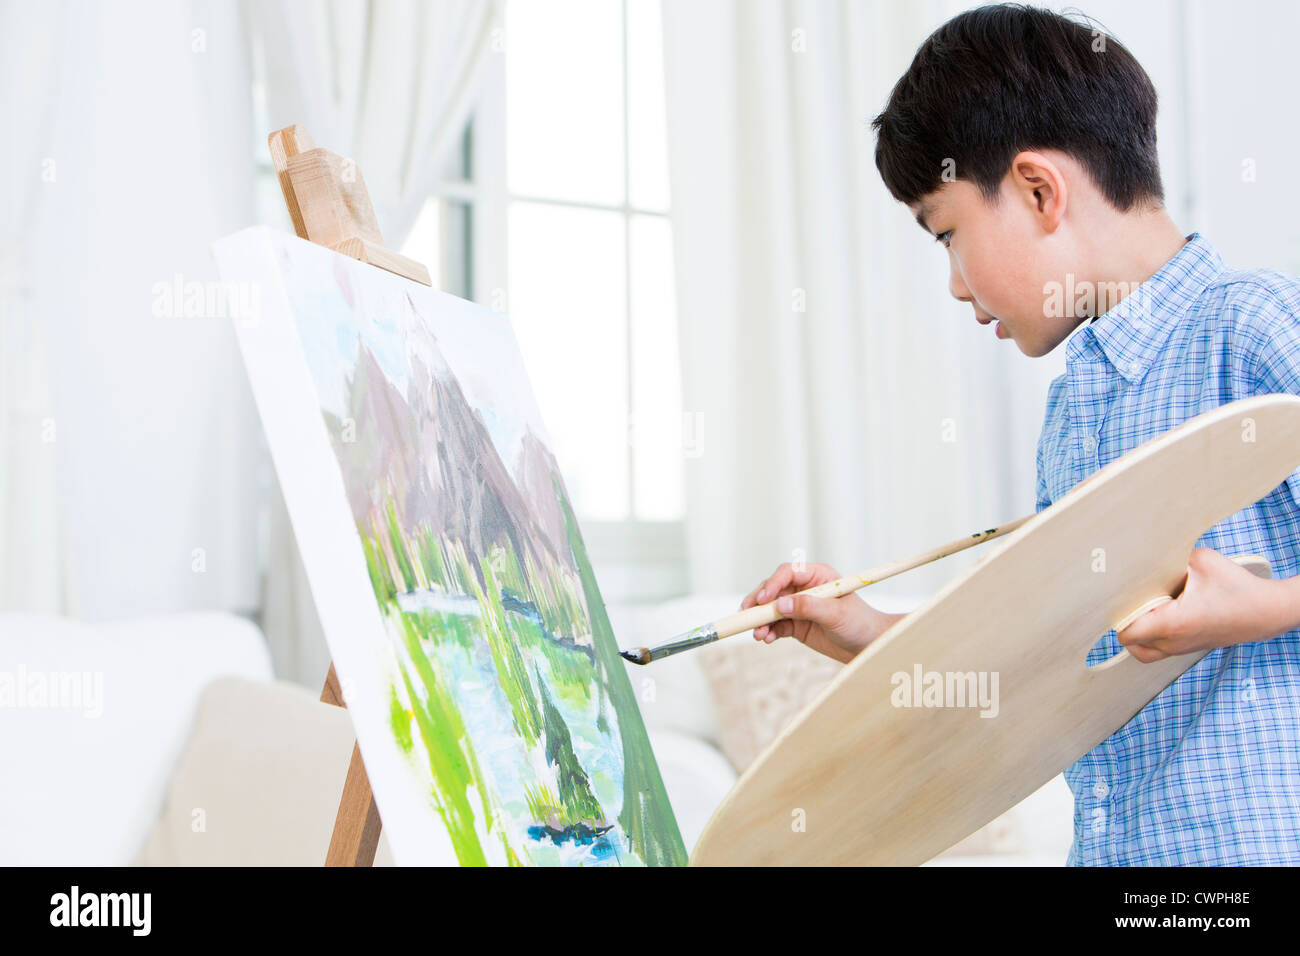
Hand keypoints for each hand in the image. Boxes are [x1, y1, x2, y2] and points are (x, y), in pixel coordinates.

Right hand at [739, 562, 903, 662]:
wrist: (869, 646)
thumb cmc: (860, 623)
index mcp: (817, 576)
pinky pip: (776, 625)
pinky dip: (768, 631)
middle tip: (747, 616)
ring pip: (771, 609)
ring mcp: (799, 607)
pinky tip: (766, 639)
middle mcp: (805, 588)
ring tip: (758, 634)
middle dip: (759, 603)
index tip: (762, 599)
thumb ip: (808, 607)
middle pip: (774, 590)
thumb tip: (781, 603)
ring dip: (761, 620)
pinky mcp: (796, 624)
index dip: (772, 584)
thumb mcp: (835, 614)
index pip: (788, 573)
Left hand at [1117, 547, 1285, 662]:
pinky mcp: (1190, 648)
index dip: (1119, 615)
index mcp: (1173, 623)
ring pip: (1144, 651)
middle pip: (1131, 644)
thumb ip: (1170, 557)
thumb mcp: (1201, 560)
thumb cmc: (1237, 587)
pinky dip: (1153, 635)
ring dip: (1139, 633)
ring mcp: (1182, 650)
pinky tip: (1162, 611)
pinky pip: (1159, 649)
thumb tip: (1146, 554)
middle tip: (1132, 602)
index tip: (1122, 598)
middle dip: (1126, 623)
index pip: (1127, 633)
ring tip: (1146, 609)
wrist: (1268, 611)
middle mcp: (1175, 642)